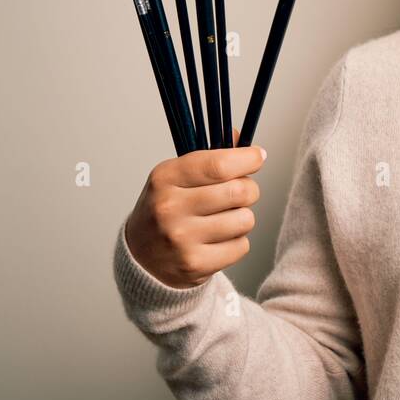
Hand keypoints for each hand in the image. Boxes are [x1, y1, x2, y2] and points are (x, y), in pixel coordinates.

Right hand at [124, 126, 266, 288]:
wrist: (141, 258)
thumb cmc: (166, 210)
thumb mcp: (177, 176)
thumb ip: (209, 156)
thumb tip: (238, 135)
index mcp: (165, 178)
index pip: (218, 164)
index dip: (247, 159)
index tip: (258, 156)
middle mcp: (170, 208)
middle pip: (239, 191)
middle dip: (249, 190)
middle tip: (240, 193)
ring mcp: (181, 239)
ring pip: (245, 220)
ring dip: (242, 218)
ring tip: (223, 219)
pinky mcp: (194, 264)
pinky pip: (241, 246)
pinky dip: (237, 242)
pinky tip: (217, 241)